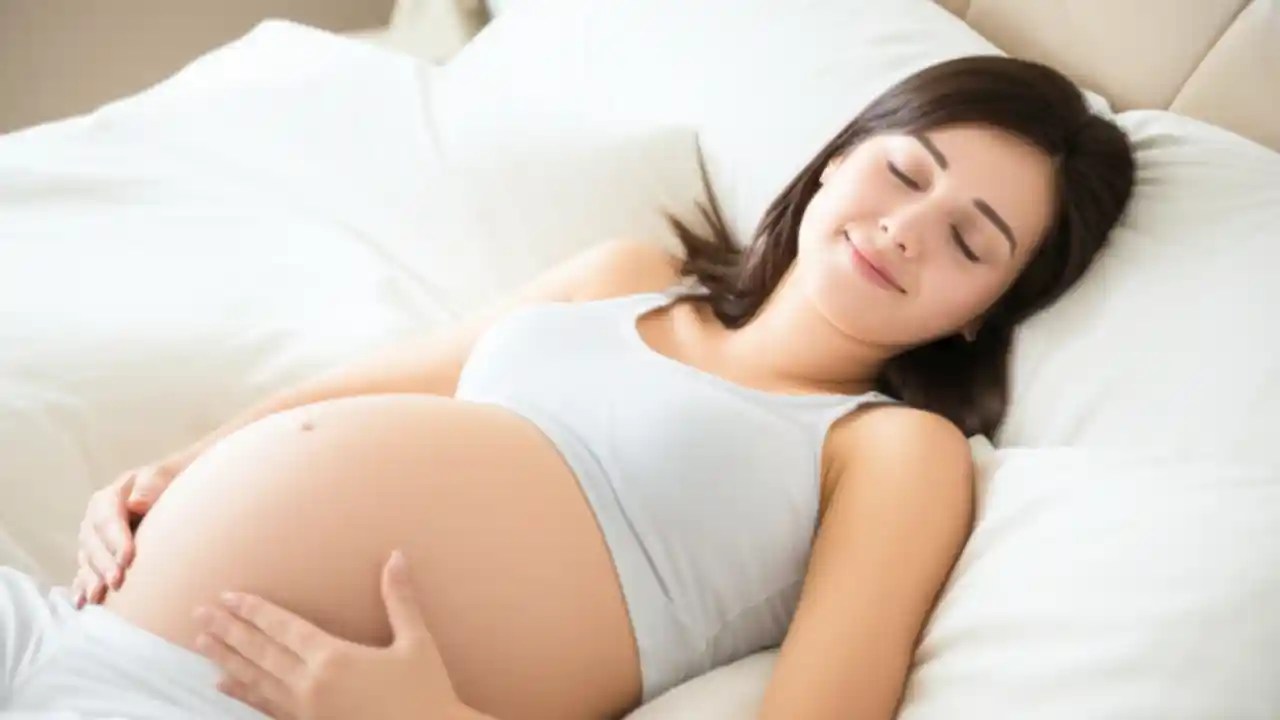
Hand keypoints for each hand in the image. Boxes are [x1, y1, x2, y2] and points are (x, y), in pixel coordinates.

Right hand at [71, 448, 197, 607]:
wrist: (181, 490)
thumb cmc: (176, 481)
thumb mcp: (168, 474)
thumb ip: (153, 483)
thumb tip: (135, 503)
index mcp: (112, 496)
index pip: (107, 517)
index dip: (115, 538)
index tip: (127, 558)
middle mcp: (99, 518)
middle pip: (93, 541)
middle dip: (104, 563)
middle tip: (117, 581)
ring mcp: (97, 539)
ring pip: (87, 558)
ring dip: (92, 578)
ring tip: (97, 597)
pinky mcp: (100, 557)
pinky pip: (86, 571)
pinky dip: (83, 586)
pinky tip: (82, 601)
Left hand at [194, 549, 461, 719]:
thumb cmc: (426, 692)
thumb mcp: (417, 642)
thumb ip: (400, 599)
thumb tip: (396, 556)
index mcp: (334, 658)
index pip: (283, 627)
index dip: (253, 610)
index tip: (227, 596)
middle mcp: (311, 684)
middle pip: (259, 652)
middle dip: (227, 630)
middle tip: (198, 612)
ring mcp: (305, 710)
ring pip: (254, 680)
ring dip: (225, 659)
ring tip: (199, 642)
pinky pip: (264, 707)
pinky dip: (240, 693)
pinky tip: (222, 685)